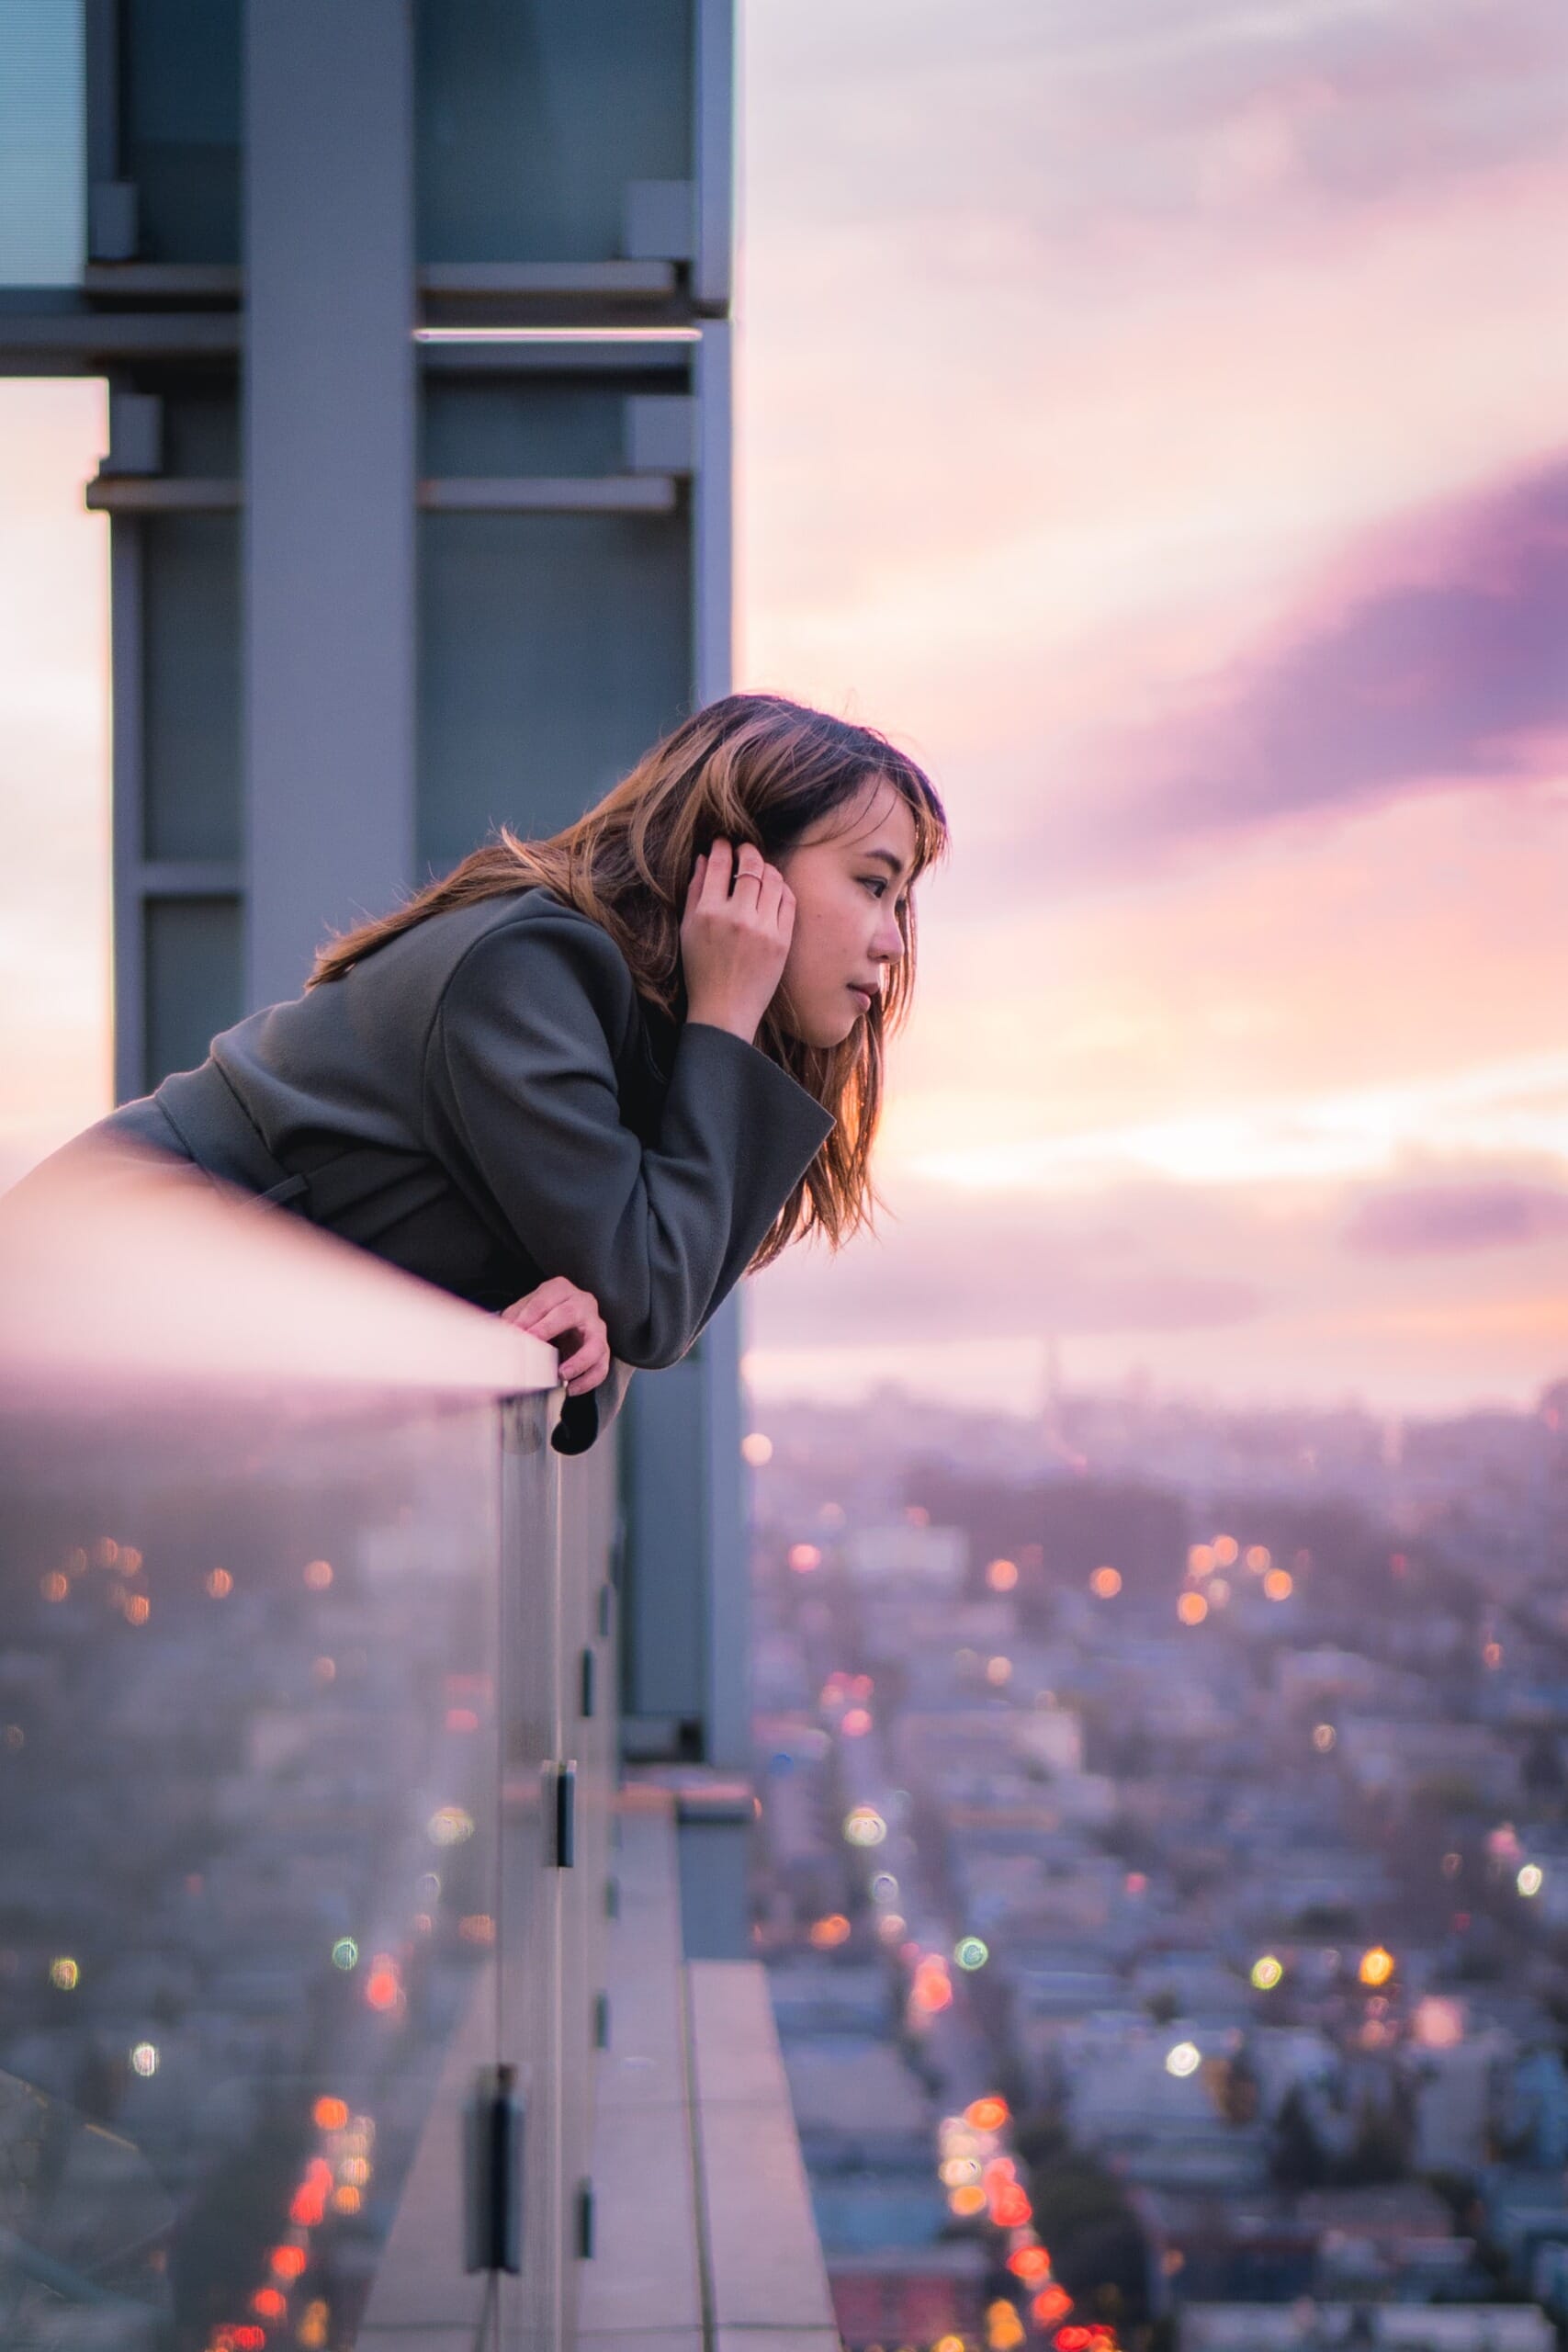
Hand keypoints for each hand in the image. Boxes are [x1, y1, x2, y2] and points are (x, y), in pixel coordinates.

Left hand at [500, 1277, 610, 1396]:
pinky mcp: (602, 1348)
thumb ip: (516, 1318)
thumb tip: (504, 1332)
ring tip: (562, 1374)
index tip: (516, 1332)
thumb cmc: (544, 1315)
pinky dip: (588, 1380)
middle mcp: (583, 1304)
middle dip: (548, 1329)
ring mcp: (596, 1326)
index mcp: (561, 1290)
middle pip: (569, 1314)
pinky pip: (602, 1366)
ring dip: (579, 1361)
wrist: (564, 1322)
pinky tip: (572, 1388)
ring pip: (595, 1344)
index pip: (544, 1301)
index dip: (528, 1317)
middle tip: (532, 1345)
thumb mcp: (527, 1310)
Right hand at [681, 838, 794, 1042]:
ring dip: (766, 867)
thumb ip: (695, 891)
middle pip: (750, 865)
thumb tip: (704, 858)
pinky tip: (773, 889)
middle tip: (744, 851)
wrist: (725, 1010)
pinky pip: (788, 900)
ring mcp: (763, 929)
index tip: (723, 843)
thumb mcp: (688, 929)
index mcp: (708, 912)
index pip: (719, 864)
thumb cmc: (701, 971)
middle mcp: (737, 917)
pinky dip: (781, 888)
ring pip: (773, 878)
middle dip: (747, 851)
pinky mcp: (783, 940)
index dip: (722, 847)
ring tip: (759, 869)